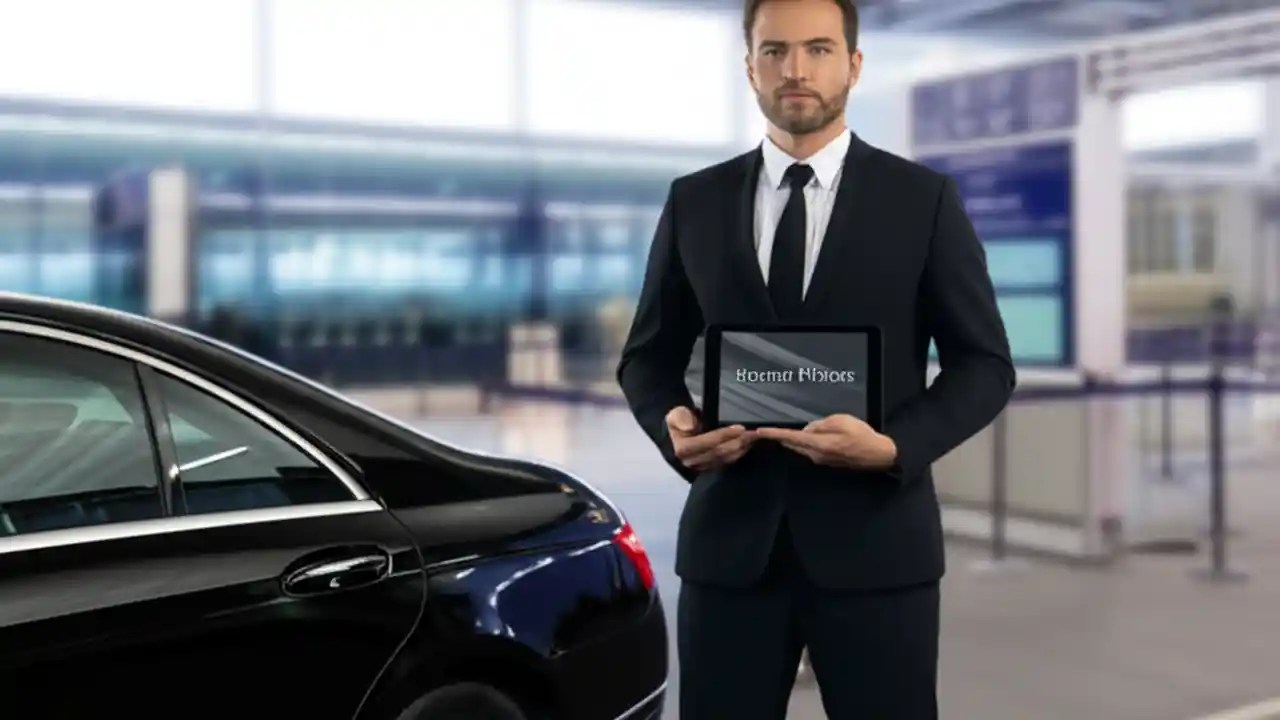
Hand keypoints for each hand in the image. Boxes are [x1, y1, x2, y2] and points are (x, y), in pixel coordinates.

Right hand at [666, 406, 758, 471]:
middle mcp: (692, 461)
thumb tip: (688, 427)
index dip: (725, 435)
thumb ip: (681, 418)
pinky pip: (728, 462)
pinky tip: (748, 444)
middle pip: (720, 452)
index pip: (708, 442)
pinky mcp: (710, 468)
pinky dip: (739, 452)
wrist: (677, 432)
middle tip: (753, 432)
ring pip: (726, 459)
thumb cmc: (679, 420)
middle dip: (738, 442)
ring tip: (754, 437)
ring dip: (742, 448)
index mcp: (683, 449)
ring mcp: (702, 467)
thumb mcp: (676, 414)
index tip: (740, 428)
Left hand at [755, 414, 896, 470]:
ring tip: (781, 431)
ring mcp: (820, 460)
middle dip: (779, 437)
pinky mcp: (826, 461)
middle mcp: (815, 455)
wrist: (877, 455)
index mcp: (818, 444)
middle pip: (792, 444)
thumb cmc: (861, 435)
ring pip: (800, 447)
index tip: (760, 431)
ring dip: (791, 440)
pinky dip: (803, 443)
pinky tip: (804, 436)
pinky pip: (809, 449)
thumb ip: (820, 425)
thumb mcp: (841, 421)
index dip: (775, 433)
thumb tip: (807, 429)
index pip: (791, 438)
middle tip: (766, 430)